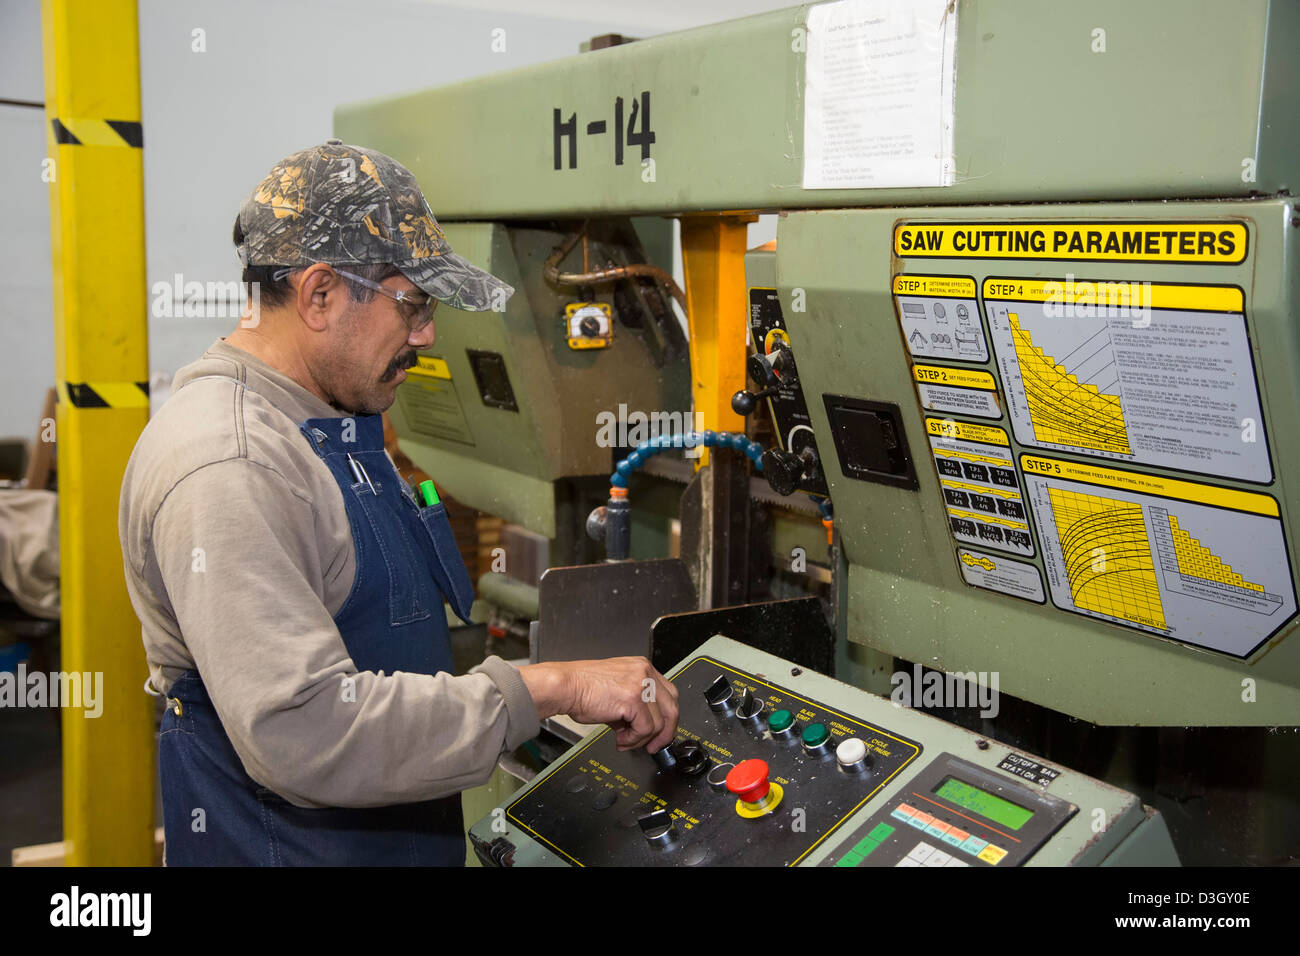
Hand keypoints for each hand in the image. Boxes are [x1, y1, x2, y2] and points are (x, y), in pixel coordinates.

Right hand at [518, 657, 678, 753]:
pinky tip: (620, 738)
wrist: (565, 687)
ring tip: (625, 740)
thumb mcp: (616, 691)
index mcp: (642, 667)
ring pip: (659, 722)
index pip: (668, 694)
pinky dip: (633, 739)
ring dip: (642, 739)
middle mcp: (645, 672)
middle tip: (653, 746)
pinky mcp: (633, 699)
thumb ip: (634, 705)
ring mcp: (641, 684)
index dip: (665, 718)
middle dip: (664, 733)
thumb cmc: (581, 688)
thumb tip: (642, 728)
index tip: (659, 733)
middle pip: (671, 707)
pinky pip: (645, 729)